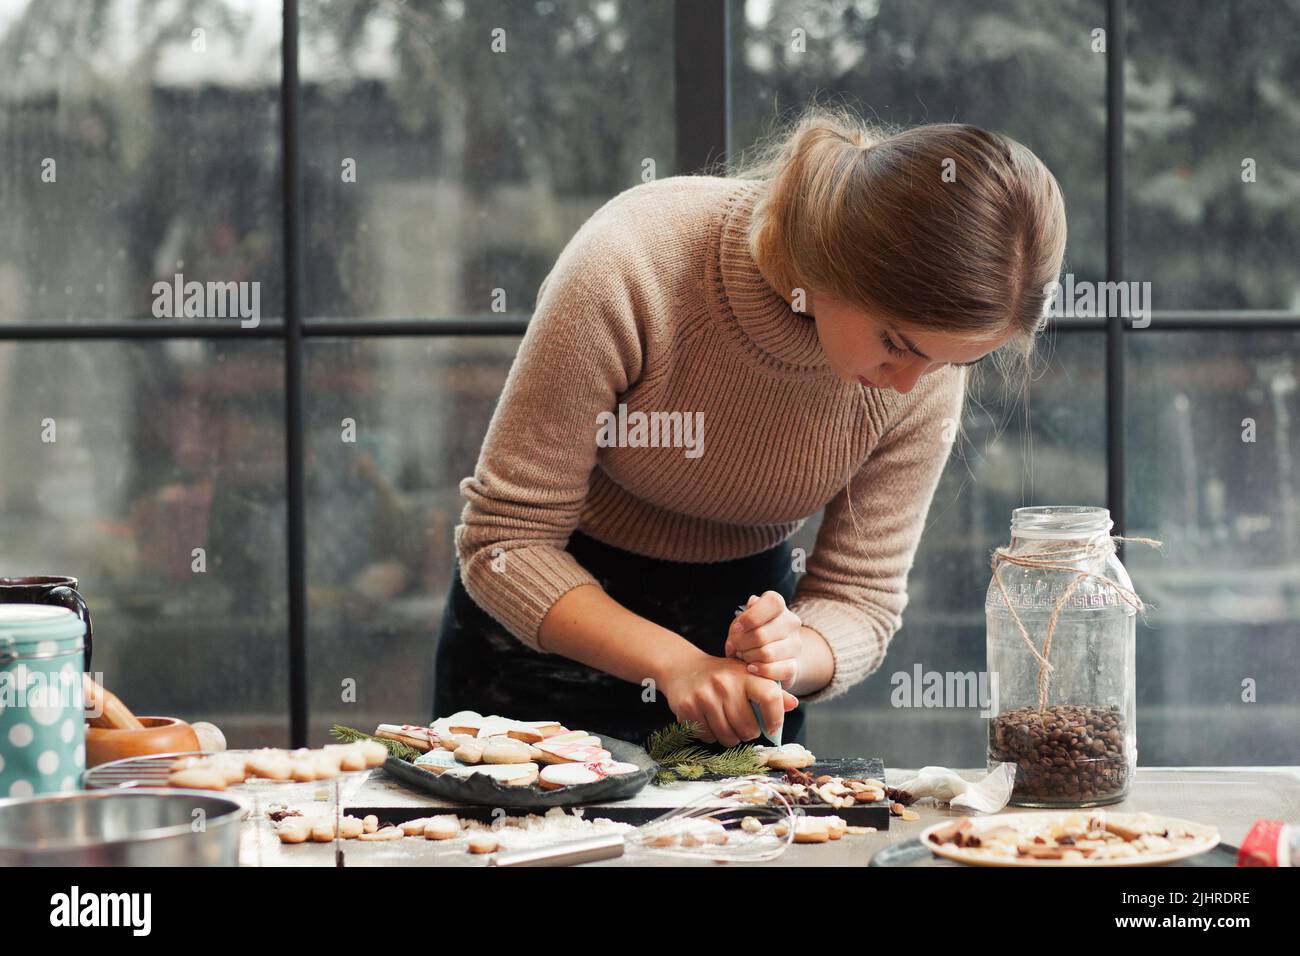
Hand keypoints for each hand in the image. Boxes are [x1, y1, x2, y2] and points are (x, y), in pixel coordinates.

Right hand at [658, 650, 798, 746]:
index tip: (772, 728)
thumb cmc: (721, 675)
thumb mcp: (746, 675)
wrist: (682, 668)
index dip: (776, 718)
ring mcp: (705, 696)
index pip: (770, 697)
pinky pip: (708, 737)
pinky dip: (711, 736)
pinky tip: (709, 721)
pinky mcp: (688, 708)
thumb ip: (771, 690)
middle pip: (749, 728)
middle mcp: (724, 684)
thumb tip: (793, 705)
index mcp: (745, 674)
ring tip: (726, 723)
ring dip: (730, 737)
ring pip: (729, 737)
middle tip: (743, 724)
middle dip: (749, 732)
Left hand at [724, 591, 801, 684]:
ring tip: (743, 656)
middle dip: (741, 643)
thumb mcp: (742, 621)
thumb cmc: (749, 632)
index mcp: (778, 605)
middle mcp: (791, 622)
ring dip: (748, 657)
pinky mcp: (794, 665)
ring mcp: (795, 644)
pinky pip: (775, 670)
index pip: (771, 604)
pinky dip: (759, 670)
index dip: (750, 617)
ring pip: (767, 654)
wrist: (767, 654)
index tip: (736, 628)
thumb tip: (753, 603)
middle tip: (735, 647)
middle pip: (762, 634)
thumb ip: (745, 615)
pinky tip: (751, 667)